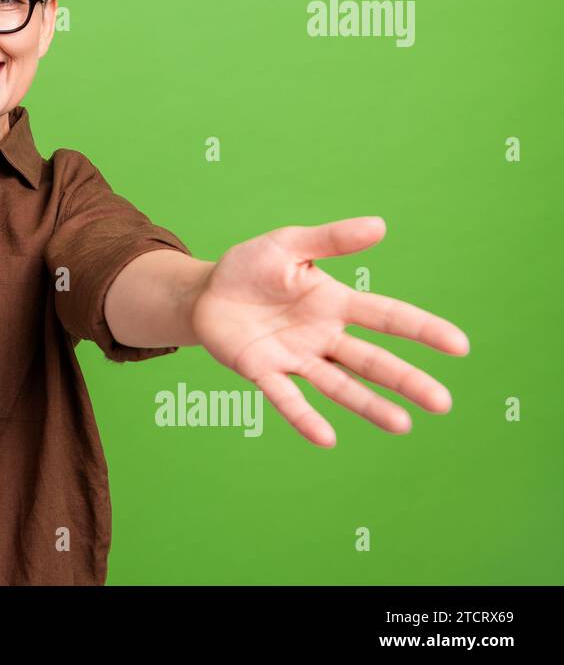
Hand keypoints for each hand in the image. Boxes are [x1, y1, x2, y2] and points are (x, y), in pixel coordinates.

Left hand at [190, 216, 468, 446]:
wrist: (205, 292)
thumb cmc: (251, 267)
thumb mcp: (288, 244)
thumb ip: (330, 239)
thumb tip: (380, 225)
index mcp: (334, 302)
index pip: (387, 316)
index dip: (422, 329)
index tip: (460, 345)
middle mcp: (322, 336)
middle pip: (372, 360)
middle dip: (406, 380)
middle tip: (443, 403)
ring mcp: (295, 357)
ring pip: (339, 385)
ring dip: (369, 405)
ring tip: (402, 426)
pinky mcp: (262, 372)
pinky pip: (287, 398)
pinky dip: (305, 417)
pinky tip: (326, 438)